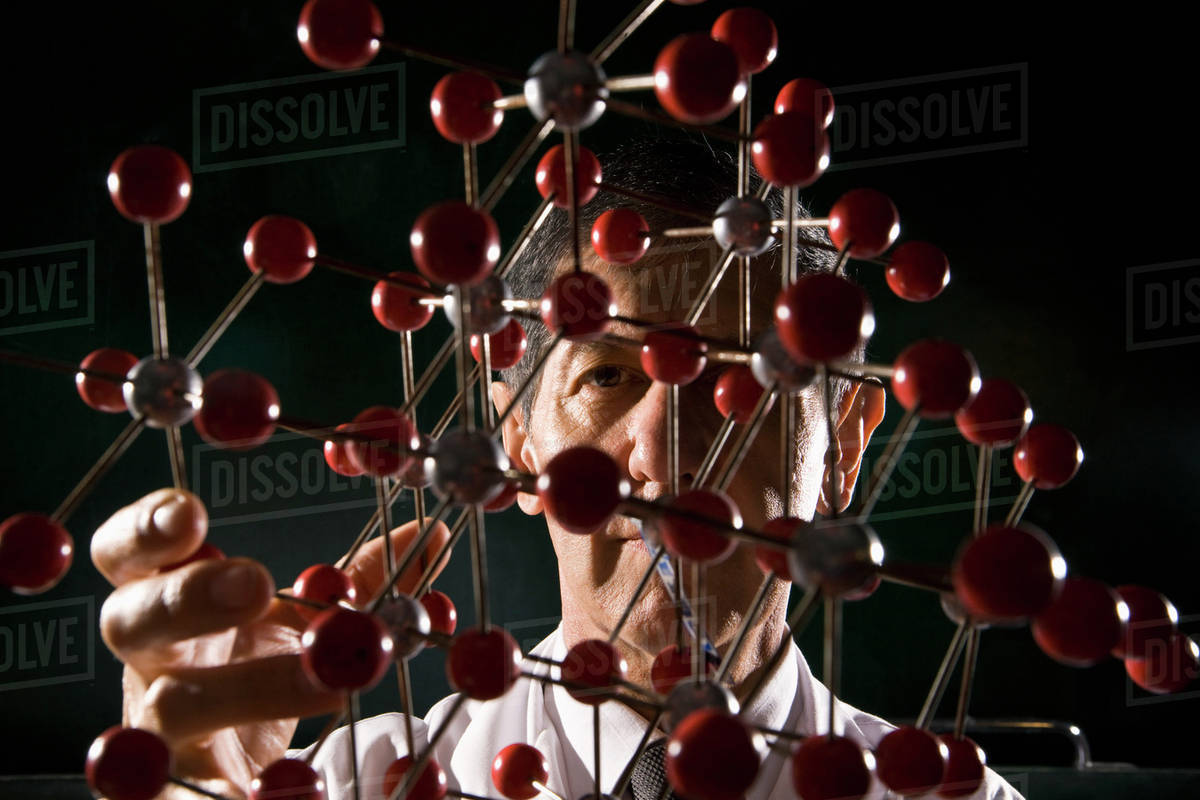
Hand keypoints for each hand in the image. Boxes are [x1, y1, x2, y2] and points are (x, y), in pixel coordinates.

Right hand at [91, 488, 449, 797]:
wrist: (235, 764)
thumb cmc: (259, 667)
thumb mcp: (302, 620)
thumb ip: (360, 581)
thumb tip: (432, 536)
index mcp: (171, 600)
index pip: (128, 555)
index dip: (147, 531)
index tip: (191, 513)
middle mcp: (152, 660)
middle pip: (130, 620)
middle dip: (187, 596)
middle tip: (256, 582)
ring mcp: (156, 728)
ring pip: (170, 706)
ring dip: (254, 688)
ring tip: (330, 683)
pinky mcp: (172, 788)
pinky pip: (183, 795)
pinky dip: (233, 793)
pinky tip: (274, 790)